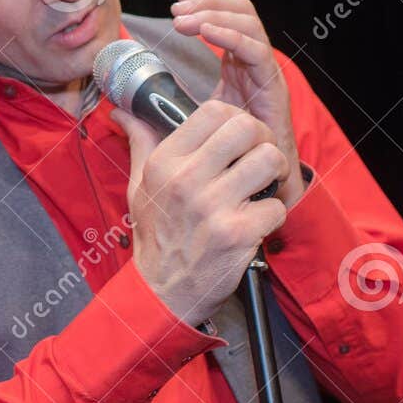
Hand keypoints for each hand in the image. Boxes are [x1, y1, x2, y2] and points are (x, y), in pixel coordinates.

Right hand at [113, 99, 289, 327]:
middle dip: (262, 139)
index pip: (213, 111)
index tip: (237, 137)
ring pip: (269, 161)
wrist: (162, 291)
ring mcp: (213, 207)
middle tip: (258, 157)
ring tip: (261, 187)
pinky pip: (277, 206)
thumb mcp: (139, 186)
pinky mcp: (237, 234)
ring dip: (274, 174)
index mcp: (165, 163)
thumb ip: (141, 143)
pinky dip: (273, 215)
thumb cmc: (155, 236)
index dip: (235, 117)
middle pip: (246, 128)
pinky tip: (256, 223)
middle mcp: (187, 180)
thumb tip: (125, 111)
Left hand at [170, 0, 304, 205]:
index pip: (227, 17)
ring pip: (249, 24)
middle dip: (209, 1)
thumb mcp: (183, 128)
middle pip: (241, 11)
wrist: (260, 190)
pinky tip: (206, 33)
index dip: (206, 3)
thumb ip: (153, 117)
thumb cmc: (226, 159)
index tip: (176, 4)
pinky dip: (231, 36)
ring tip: (184, 20)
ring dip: (215, 14)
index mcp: (235, 66)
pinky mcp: (273, 89)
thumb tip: (115, 110)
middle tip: (178, 8)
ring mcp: (264, 75)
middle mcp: (252, 65)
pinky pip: (256, 52)